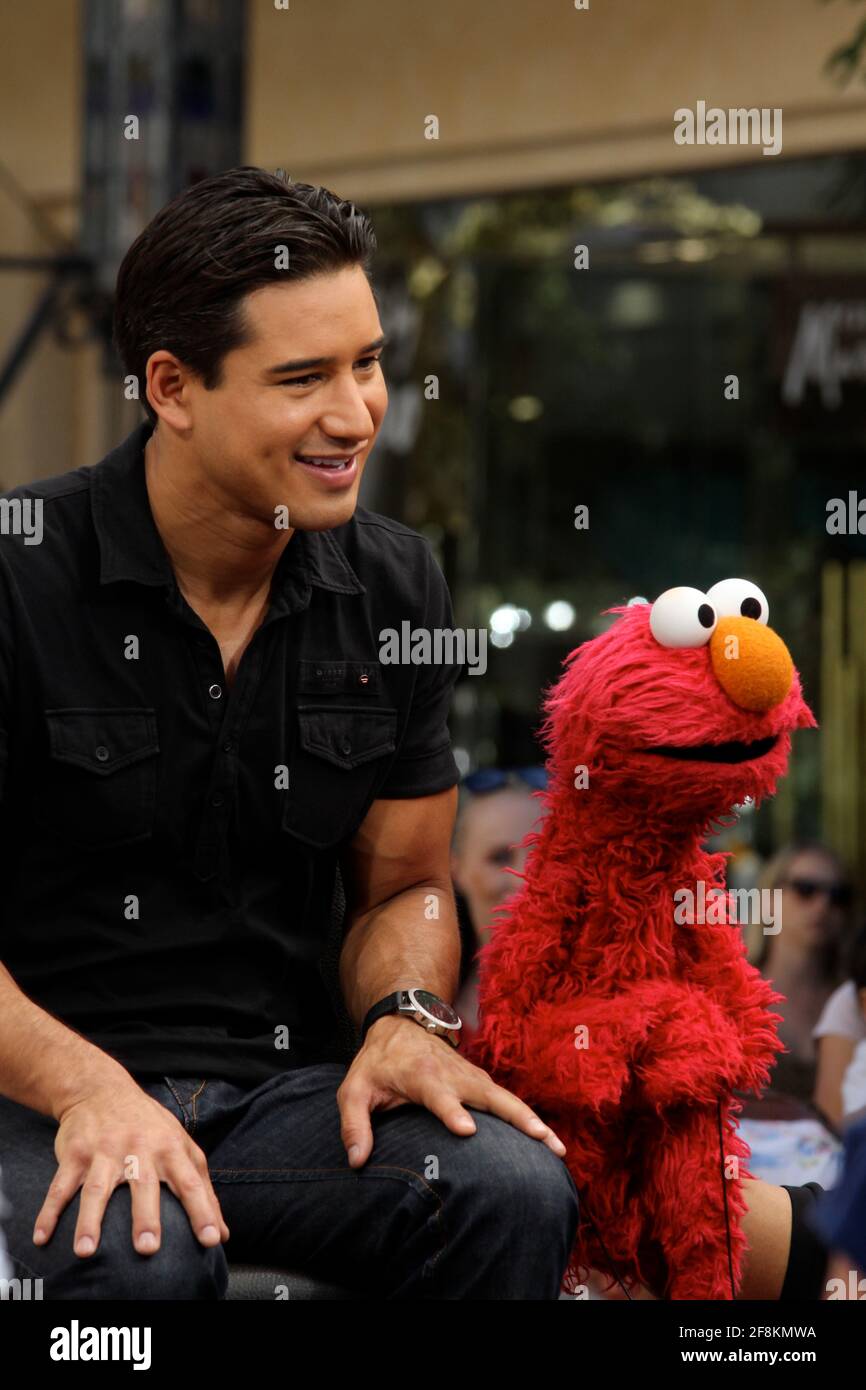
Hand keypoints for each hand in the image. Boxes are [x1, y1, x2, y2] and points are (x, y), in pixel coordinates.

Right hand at [33, 1079, 229, 1257]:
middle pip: (143, 1185)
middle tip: (148, 1248)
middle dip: (145, 1216)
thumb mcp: (181, 1147)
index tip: (211, 1239)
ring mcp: (104, 1151)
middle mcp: (139, 1149)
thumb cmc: (149, 1126)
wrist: (101, 1089)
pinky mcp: (75, 1153)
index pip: (191, 1182)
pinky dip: (49, 1212)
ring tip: (87, 1251)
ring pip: (97, 1188)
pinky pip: (60, 1186)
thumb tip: (222, 1233)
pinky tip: (43, 1236)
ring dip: (90, 1221)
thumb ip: (202, 1188)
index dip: (203, 1210)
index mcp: (169, 1148)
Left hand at [337, 1014, 567, 1166]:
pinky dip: (530, 1119)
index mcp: (423, 1076)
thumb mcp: (354, 1089)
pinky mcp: (482, 1083)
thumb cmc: (378, 1061)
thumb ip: (353, 1125)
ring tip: (557, 1148)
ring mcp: (473, 1079)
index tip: (467, 1130)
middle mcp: (455, 1076)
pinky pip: (508, 1102)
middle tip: (542, 1140)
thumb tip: (357, 1161)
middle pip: (491, 1098)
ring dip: (533, 1121)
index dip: (452, 1112)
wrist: (402, 1023)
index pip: (439, 1096)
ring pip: (508, 1100)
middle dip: (517, 1118)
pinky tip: (548, 1140)